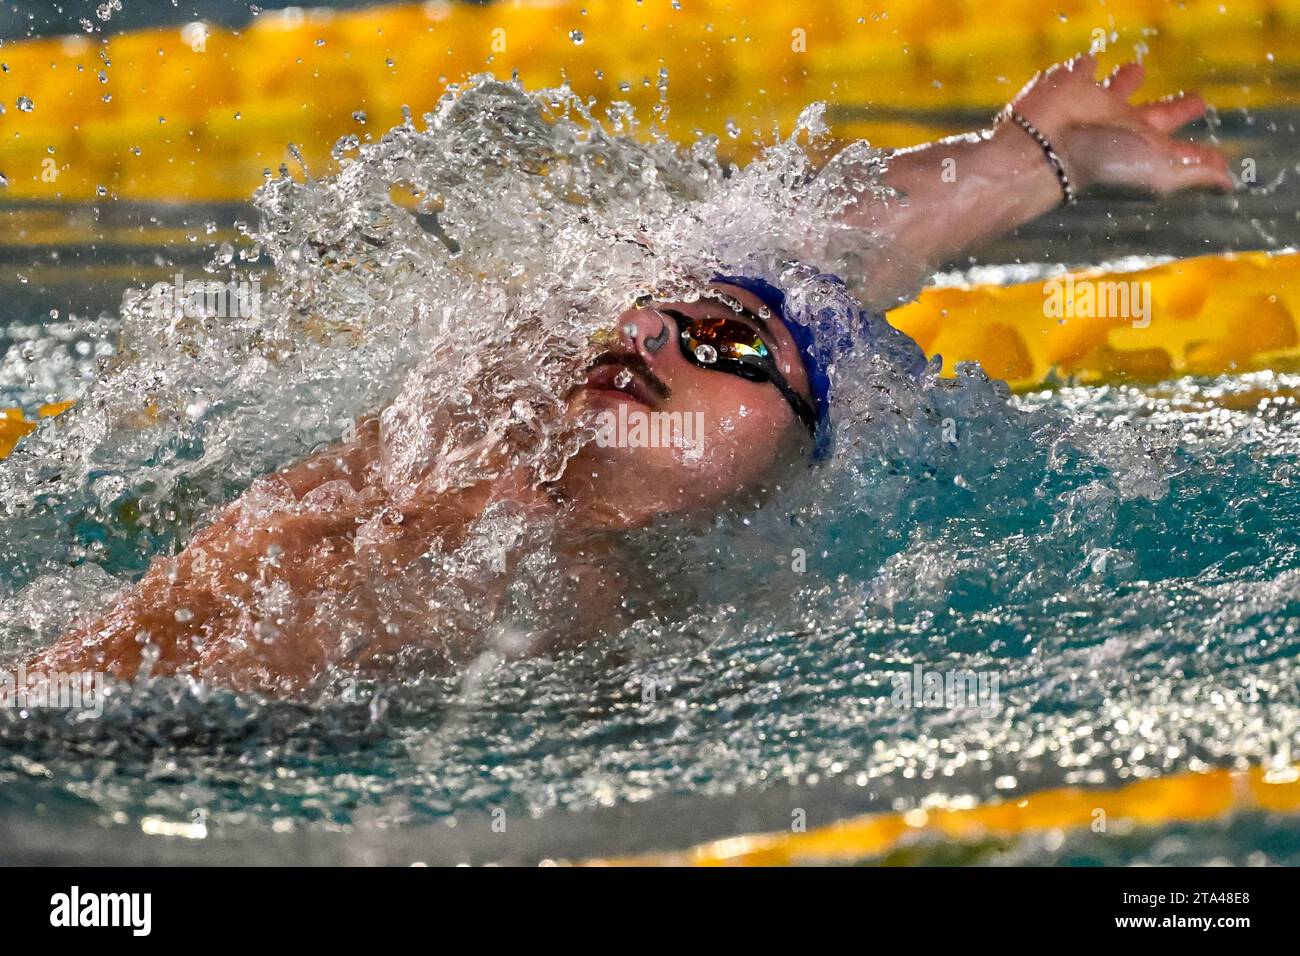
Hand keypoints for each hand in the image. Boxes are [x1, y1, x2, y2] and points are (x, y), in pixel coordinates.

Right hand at [1006, 55, 1232, 194]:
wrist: (1046, 150)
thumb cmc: (1104, 163)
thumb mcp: (1162, 169)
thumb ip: (1196, 171)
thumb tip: (1231, 183)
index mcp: (1141, 140)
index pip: (1171, 128)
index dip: (1186, 116)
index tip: (1201, 105)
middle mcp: (1118, 124)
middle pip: (1149, 111)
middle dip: (1170, 106)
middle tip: (1194, 98)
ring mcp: (1092, 104)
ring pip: (1114, 87)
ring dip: (1124, 80)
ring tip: (1135, 68)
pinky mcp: (1066, 85)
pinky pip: (1078, 69)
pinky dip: (1083, 65)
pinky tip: (1088, 61)